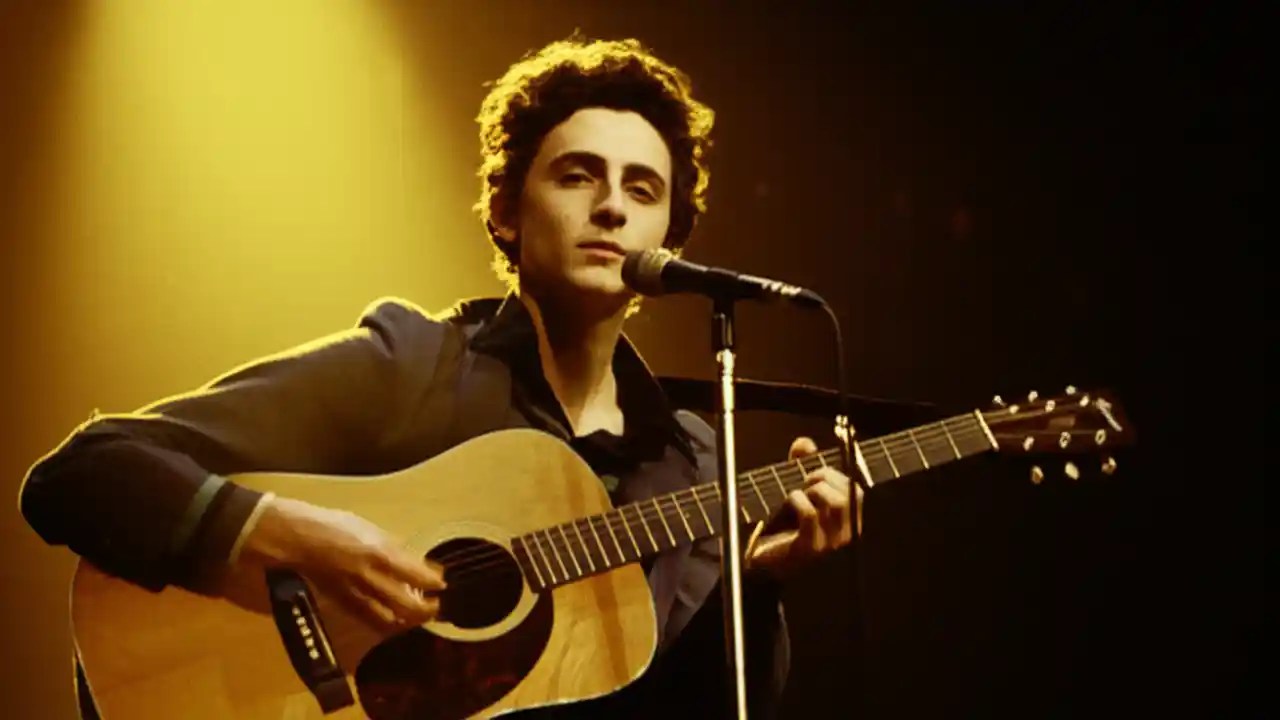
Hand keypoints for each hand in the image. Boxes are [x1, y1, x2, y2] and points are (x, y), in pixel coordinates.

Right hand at [239, 496, 446, 628]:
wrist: (293, 539)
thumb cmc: (330, 525)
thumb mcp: (367, 527)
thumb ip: (391, 547)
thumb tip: (413, 562)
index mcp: (380, 552)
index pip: (418, 575)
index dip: (434, 582)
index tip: (442, 582)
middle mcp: (371, 578)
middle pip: (408, 605)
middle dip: (427, 609)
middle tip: (437, 605)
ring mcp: (355, 594)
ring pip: (390, 618)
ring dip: (408, 619)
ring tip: (418, 614)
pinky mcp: (342, 604)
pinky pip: (370, 619)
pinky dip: (386, 620)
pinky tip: (393, 616)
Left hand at [745, 436, 861, 578]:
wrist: (761, 566)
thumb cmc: (780, 528)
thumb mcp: (794, 493)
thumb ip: (801, 467)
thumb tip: (805, 443)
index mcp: (846, 523)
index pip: (857, 491)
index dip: (836, 474)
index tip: (813, 471)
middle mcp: (845, 535)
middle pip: (851, 493)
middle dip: (825, 477)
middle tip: (803, 482)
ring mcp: (830, 544)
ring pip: (837, 502)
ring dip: (814, 489)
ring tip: (797, 493)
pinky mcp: (810, 548)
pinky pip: (811, 515)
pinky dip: (798, 500)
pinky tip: (788, 502)